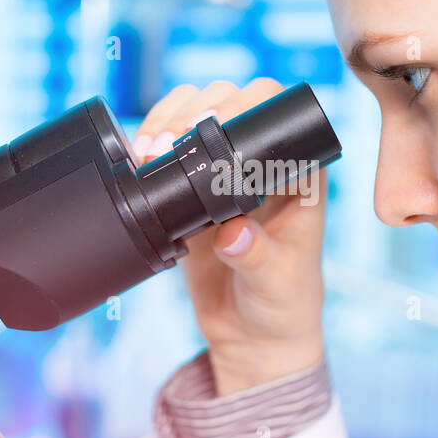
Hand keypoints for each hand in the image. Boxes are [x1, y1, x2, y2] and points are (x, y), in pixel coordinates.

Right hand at [132, 79, 326, 394]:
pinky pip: (169, 147)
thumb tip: (233, 234)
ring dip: (169, 118)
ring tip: (150, 148)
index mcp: (299, 174)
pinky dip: (150, 142)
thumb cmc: (283, 305)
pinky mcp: (191, 187)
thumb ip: (257, 258)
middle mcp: (263, 163)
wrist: (249, 335)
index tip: (217, 124)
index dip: (250, 107)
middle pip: (235, 102)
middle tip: (173, 137)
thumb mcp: (276, 282)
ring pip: (198, 114)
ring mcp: (224, 172)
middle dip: (200, 106)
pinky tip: (138, 157)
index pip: (282, 116)